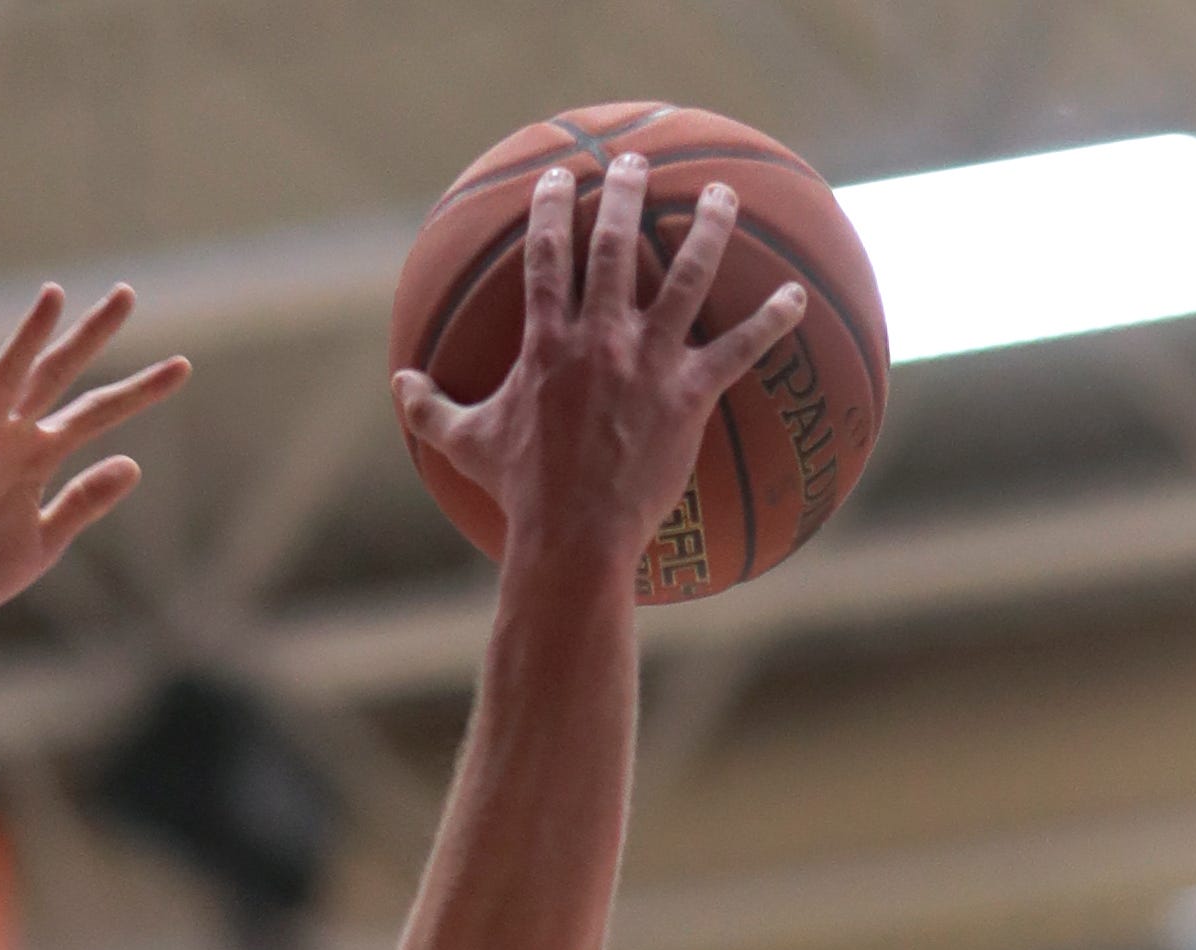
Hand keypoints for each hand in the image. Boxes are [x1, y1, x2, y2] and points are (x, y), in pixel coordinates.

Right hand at [0, 282, 188, 626]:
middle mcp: (9, 436)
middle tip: (127, 292)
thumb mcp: (43, 542)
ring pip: (7, 379)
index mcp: (37, 455)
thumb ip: (84, 502)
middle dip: (91, 336)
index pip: (96, 412)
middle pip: (57, 374)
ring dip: (28, 338)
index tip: (183, 366)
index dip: (138, 391)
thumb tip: (133, 463)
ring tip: (54, 295)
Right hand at [394, 154, 807, 577]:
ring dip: (708, 228)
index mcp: (548, 344)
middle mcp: (600, 338)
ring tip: (721, 196)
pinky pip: (739, 350)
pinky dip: (771, 321)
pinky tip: (796, 296)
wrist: (572, 539)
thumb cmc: (520, 494)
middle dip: (626, 195)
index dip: (550, 211)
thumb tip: (399, 385)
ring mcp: (648, 363)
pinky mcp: (688, 395)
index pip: (547, 257)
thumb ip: (431, 410)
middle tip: (635, 165)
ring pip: (687, 276)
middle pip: (617, 246)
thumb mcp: (467, 447)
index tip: (559, 180)